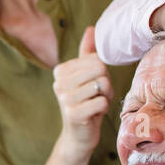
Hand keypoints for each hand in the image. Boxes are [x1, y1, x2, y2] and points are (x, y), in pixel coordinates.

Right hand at [52, 26, 113, 160]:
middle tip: (96, 96)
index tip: (92, 86)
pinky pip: (102, 102)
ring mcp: (65, 99)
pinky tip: (94, 114)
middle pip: (100, 70)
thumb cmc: (85, 103)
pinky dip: (104, 108)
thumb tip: (91, 28)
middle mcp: (58, 83)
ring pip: (102, 85)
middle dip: (105, 84)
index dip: (101, 74)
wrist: (78, 136)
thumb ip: (87, 53)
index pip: (96, 60)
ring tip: (94, 104)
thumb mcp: (85, 77)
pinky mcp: (74, 114)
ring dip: (105, 96)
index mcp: (60, 71)